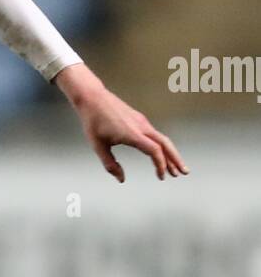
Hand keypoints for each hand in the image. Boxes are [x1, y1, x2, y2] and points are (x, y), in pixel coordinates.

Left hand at [55, 63, 187, 181]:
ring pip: (162, 139)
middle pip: (165, 144)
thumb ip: (110, 165)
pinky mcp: (140, 119)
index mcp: (131, 134)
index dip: (161, 164)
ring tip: (175, 168)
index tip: (161, 176)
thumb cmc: (93, 121)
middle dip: (175, 159)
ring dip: (170, 154)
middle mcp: (141, 126)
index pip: (154, 150)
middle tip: (183, 173)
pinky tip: (161, 155)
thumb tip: (121, 179)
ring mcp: (142, 122)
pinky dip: (162, 146)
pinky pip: (155, 135)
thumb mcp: (98, 146)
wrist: (92, 97)